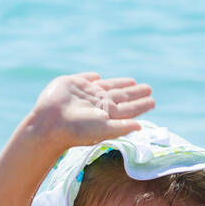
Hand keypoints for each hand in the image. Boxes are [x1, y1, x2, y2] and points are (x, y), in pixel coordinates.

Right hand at [27, 72, 155, 149]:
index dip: (141, 105)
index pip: (129, 109)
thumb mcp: (104, 129)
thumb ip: (122, 127)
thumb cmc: (78, 129)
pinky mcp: (71, 83)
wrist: (51, 122)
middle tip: (149, 88)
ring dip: (120, 84)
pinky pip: (85, 79)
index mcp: (107, 114)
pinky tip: (98, 76)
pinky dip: (92, 77)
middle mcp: (98, 103)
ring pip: (108, 86)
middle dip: (135, 93)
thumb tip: (140, 127)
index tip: (153, 101)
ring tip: (134, 82)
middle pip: (122, 96)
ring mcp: (85, 93)